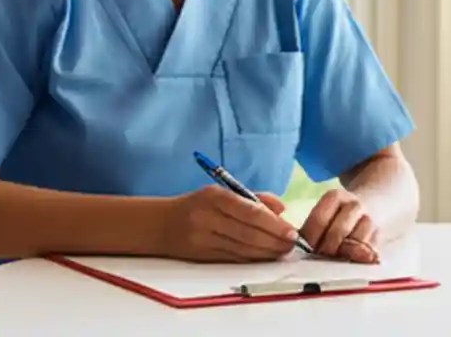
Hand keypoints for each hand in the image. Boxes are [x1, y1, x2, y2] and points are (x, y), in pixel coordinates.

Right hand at [161, 185, 299, 262]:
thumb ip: (253, 198)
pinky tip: (266, 258)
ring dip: (267, 253)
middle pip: (248, 234)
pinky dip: (253, 259)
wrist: (159, 224)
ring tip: (283, 251)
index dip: (273, 224)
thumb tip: (282, 209)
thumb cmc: (196, 205)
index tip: (291, 231)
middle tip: (292, 244)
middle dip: (274, 241)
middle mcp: (207, 219)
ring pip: (242, 250)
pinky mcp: (204, 257)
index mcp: (214, 198)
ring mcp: (204, 240)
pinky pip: (234, 259)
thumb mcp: (220, 192)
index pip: (249, 212)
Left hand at [300, 188, 379, 263]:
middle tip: (318, 260)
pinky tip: (349, 264)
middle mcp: (355, 205)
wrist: (373, 205)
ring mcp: (369, 221)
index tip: (303, 251)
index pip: (320, 219)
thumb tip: (293, 248)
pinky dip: (358, 261)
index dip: (310, 239)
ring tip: (333, 263)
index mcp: (336, 197)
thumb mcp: (326, 213)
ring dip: (342, 256)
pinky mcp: (380, 237)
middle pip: (337, 233)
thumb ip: (311, 229)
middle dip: (325, 250)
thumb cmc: (339, 216)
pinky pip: (368, 253)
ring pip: (354, 244)